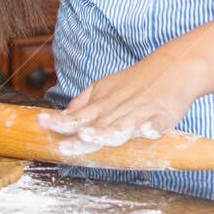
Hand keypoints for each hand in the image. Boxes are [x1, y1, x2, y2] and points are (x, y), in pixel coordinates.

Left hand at [35, 51, 202, 154]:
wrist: (172, 68)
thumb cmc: (135, 82)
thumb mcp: (104, 87)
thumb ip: (83, 103)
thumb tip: (62, 115)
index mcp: (103, 105)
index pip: (77, 116)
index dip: (59, 122)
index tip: (40, 122)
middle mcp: (118, 110)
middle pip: (96, 127)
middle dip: (79, 136)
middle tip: (64, 145)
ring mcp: (140, 114)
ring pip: (122, 127)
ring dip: (107, 133)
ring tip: (92, 137)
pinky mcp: (162, 117)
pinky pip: (157, 124)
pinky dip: (151, 128)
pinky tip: (146, 132)